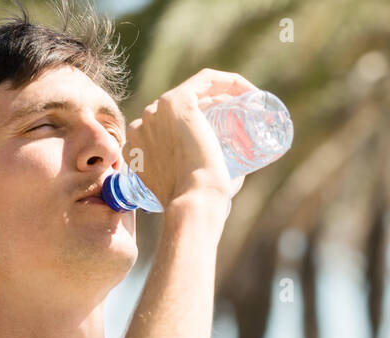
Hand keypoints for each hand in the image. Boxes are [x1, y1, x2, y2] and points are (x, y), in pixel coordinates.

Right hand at [122, 68, 255, 208]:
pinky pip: (206, 80)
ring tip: (249, 109)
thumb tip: (228, 175)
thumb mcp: (186, 187)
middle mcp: (143, 123)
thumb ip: (195, 176)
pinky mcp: (177, 101)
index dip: (200, 126)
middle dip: (212, 110)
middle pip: (183, 108)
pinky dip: (230, 82)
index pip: (170, 126)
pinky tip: (250, 92)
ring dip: (224, 94)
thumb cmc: (197, 204)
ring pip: (196, 93)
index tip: (225, 136)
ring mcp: (157, 110)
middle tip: (241, 124)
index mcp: (139, 145)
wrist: (193, 202)